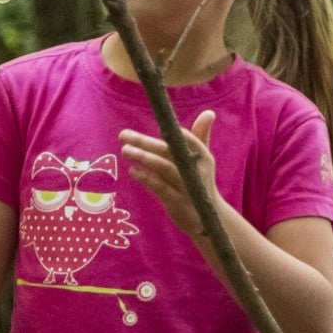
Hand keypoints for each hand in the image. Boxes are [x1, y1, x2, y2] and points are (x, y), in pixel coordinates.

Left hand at [118, 112, 219, 237]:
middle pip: (169, 151)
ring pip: (163, 168)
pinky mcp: (177, 202)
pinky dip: (146, 178)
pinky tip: (133, 170)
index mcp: (203, 157)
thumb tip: (209, 112)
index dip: (172, 132)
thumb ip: (201, 136)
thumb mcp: (203, 161)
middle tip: (123, 134)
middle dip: (145, 142)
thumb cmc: (200, 183)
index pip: (186, 139)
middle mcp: (196, 170)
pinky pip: (160, 187)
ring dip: (143, 157)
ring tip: (125, 150)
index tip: (156, 123)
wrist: (207, 219)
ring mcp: (187, 187)